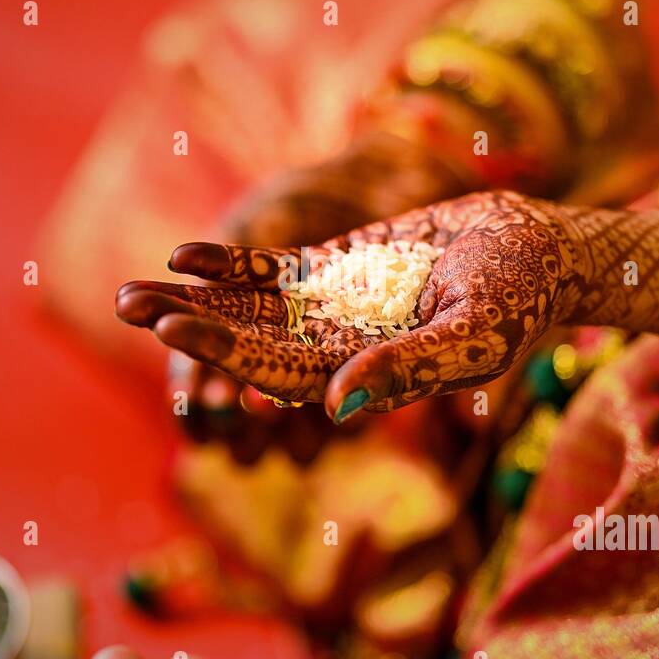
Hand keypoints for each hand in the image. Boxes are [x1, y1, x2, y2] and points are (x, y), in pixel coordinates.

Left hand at [119, 191, 582, 420]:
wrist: (535, 253)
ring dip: (192, 298)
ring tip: (132, 287)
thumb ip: (407, 368)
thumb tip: (339, 405)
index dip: (222, 351)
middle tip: (123, 304)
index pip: (275, 371)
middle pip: (245, 342)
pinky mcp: (335, 272)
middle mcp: (333, 348)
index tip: (171, 331)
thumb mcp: (470, 337)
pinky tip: (185, 253)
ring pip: (247, 309)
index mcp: (360, 374)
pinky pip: (272, 272)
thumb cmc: (518, 300)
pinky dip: (229, 264)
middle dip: (186, 325)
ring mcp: (329, 309)